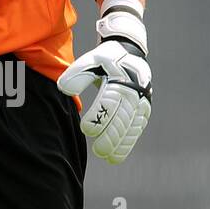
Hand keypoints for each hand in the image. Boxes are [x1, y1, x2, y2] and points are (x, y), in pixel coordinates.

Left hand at [57, 0, 151, 163]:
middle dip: (112, 136)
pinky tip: (120, 152)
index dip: (99, 117)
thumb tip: (64, 90)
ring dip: (122, 143)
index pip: (109, 102)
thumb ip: (76, 75)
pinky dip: (130, 140)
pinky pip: (138, 126)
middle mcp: (135, 90)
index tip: (86, 129)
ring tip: (111, 158)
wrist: (130, 49)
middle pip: (123, 117)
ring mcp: (142, 100)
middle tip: (99, 151)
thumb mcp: (90, 60)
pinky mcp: (144, 106)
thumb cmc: (105, 57)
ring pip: (132, 125)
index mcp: (120, 79)